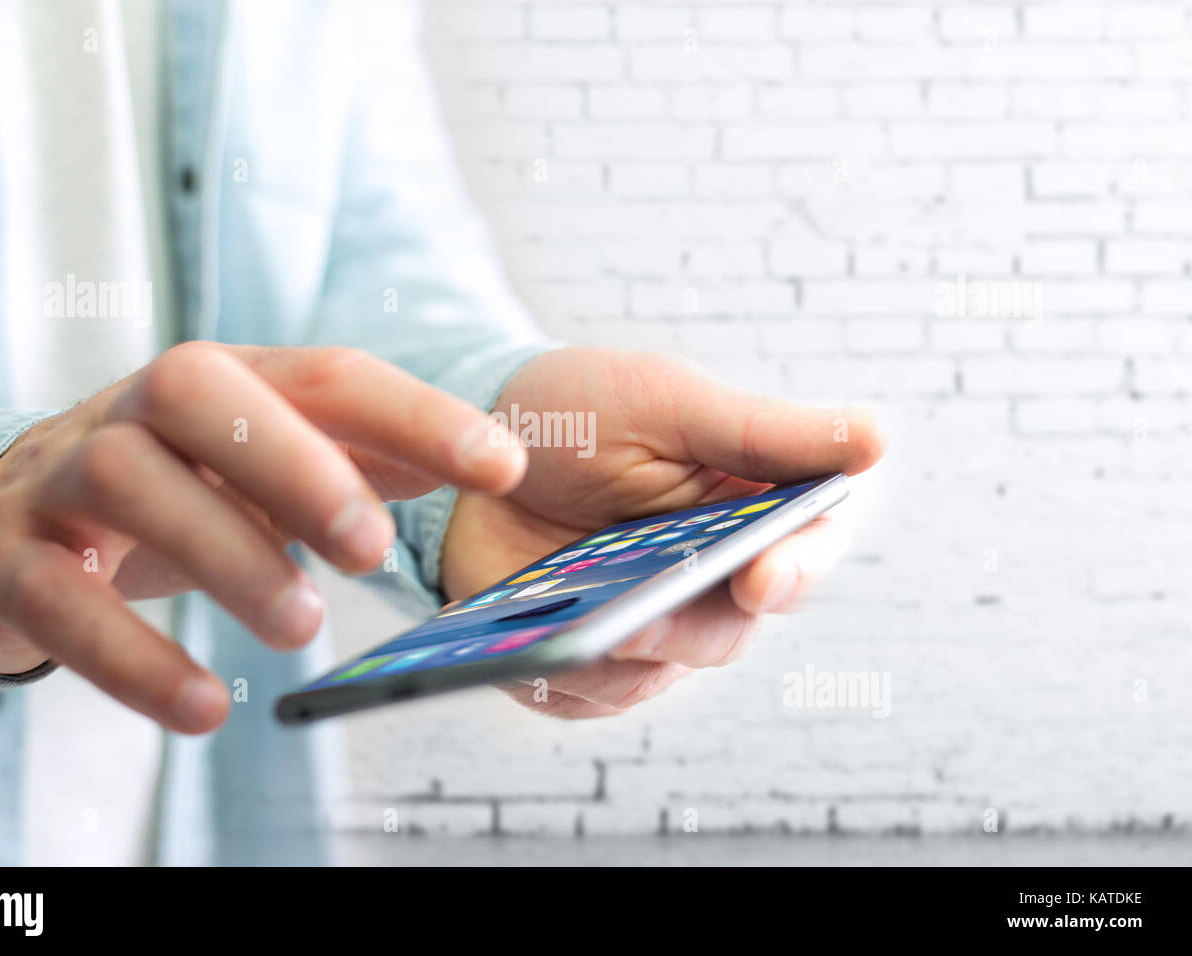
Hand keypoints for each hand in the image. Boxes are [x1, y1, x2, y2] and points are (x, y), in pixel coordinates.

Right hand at [0, 342, 525, 731]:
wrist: (2, 519)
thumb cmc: (175, 489)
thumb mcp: (266, 462)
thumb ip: (367, 458)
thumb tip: (494, 461)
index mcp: (225, 383)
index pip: (326, 375)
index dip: (417, 415)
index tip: (505, 466)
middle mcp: (138, 412)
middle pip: (199, 391)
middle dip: (293, 462)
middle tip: (373, 548)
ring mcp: (65, 478)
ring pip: (129, 483)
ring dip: (226, 555)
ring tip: (302, 628)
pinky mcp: (12, 562)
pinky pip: (60, 601)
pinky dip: (134, 658)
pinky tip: (205, 708)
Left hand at [441, 348, 885, 717]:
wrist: (467, 453)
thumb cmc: (579, 411)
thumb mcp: (664, 402)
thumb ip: (760, 431)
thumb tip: (876, 439)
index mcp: (748, 507)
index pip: (804, 549)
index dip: (795, 572)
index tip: (760, 580)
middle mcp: (710, 576)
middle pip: (731, 630)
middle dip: (687, 626)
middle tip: (638, 618)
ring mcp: (650, 623)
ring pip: (662, 672)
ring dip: (620, 656)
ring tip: (574, 633)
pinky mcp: (590, 659)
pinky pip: (591, 695)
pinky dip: (566, 676)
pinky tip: (534, 655)